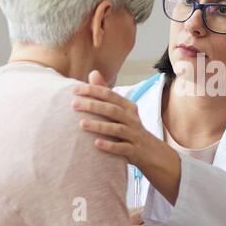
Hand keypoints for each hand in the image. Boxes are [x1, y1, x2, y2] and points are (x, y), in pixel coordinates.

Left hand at [72, 70, 182, 203]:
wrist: (153, 153)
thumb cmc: (131, 129)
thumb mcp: (121, 110)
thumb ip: (106, 93)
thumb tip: (92, 73)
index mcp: (128, 108)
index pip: (110, 95)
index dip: (93, 90)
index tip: (73, 89)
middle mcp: (132, 119)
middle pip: (112, 110)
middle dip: (93, 106)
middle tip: (73, 104)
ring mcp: (134, 135)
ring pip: (117, 129)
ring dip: (99, 126)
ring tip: (81, 124)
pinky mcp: (134, 151)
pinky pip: (122, 148)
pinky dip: (110, 146)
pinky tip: (96, 144)